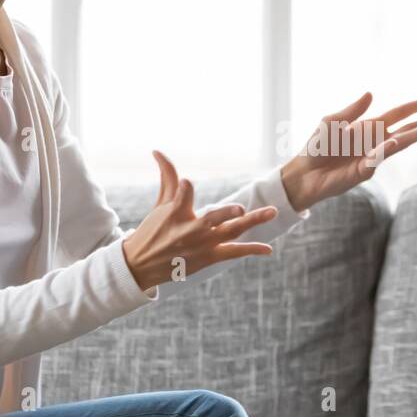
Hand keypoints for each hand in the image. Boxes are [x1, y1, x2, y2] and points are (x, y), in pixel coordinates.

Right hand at [122, 150, 278, 290]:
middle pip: (213, 218)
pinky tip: (268, 249)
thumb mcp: (160, 203)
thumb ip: (167, 176)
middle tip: (241, 209)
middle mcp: (191, 229)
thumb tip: (157, 150)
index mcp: (176, 213)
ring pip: (231, 232)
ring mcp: (203, 244)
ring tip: (272, 211)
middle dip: (227, 213)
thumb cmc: (153, 230)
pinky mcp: (209, 257)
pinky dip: (251, 250)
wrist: (144, 266)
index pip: (184, 194)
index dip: (186, 188)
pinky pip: (234, 253)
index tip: (187, 182)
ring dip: (252, 222)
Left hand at [279, 92, 416, 210]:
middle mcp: (377, 141)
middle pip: (409, 130)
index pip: (399, 115)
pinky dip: (386, 149)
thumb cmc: (317, 146)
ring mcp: (373, 157)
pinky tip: (395, 141)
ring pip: (402, 144)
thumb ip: (351, 110)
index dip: (416, 107)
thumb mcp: (332, 121)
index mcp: (370, 127)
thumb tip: (371, 93)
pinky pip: (379, 158)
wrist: (304, 173)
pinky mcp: (365, 172)